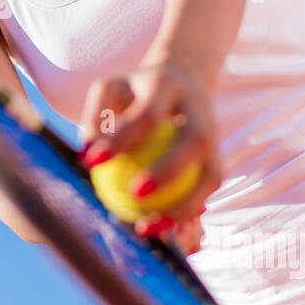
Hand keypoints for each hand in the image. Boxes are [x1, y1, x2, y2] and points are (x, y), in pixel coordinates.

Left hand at [76, 56, 223, 228]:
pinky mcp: (219, 156)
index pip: (147, 114)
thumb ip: (95, 116)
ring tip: (149, 227)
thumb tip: (86, 153)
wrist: (185, 77)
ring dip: (185, 205)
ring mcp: (215, 134)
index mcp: (167, 86)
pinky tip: (160, 225)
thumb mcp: (110, 89)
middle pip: (194, 141)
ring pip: (212, 173)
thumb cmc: (135, 89)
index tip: (92, 162)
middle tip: (135, 194)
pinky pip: (208, 189)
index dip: (121, 138)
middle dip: (168, 170)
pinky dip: (187, 210)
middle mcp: (198, 108)